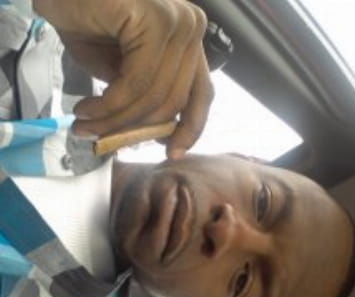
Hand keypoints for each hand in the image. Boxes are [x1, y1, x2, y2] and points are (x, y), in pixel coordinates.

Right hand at [33, 0, 213, 158]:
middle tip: (102, 139)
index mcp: (188, 41)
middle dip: (136, 129)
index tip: (172, 153)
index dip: (190, 128)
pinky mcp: (156, 20)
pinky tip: (86, 110)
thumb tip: (153, 134)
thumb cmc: (85, 23)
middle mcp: (190, 29)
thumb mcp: (122, 72)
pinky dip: (109, 106)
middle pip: (175, 101)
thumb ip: (144, 99)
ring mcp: (177, 22)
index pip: (202, 94)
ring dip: (115, 121)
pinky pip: (137, 84)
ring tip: (86, 126)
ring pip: (154, 98)